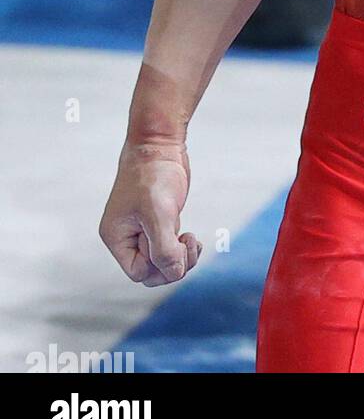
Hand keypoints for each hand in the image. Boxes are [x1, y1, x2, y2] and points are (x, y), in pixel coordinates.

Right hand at [99, 140, 201, 286]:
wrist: (159, 145)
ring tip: (192, 240)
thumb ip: (163, 248)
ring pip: (164, 261)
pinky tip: (192, 238)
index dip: (159, 265)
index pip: (139, 272)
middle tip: (188, 244)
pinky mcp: (161, 221)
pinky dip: (184, 248)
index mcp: (117, 238)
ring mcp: (145, 230)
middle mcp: (128, 237)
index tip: (172, 240)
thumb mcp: (158, 215)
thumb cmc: (152, 176)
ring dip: (182, 257)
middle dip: (173, 264)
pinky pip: (171, 248)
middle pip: (152, 271)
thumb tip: (174, 273)